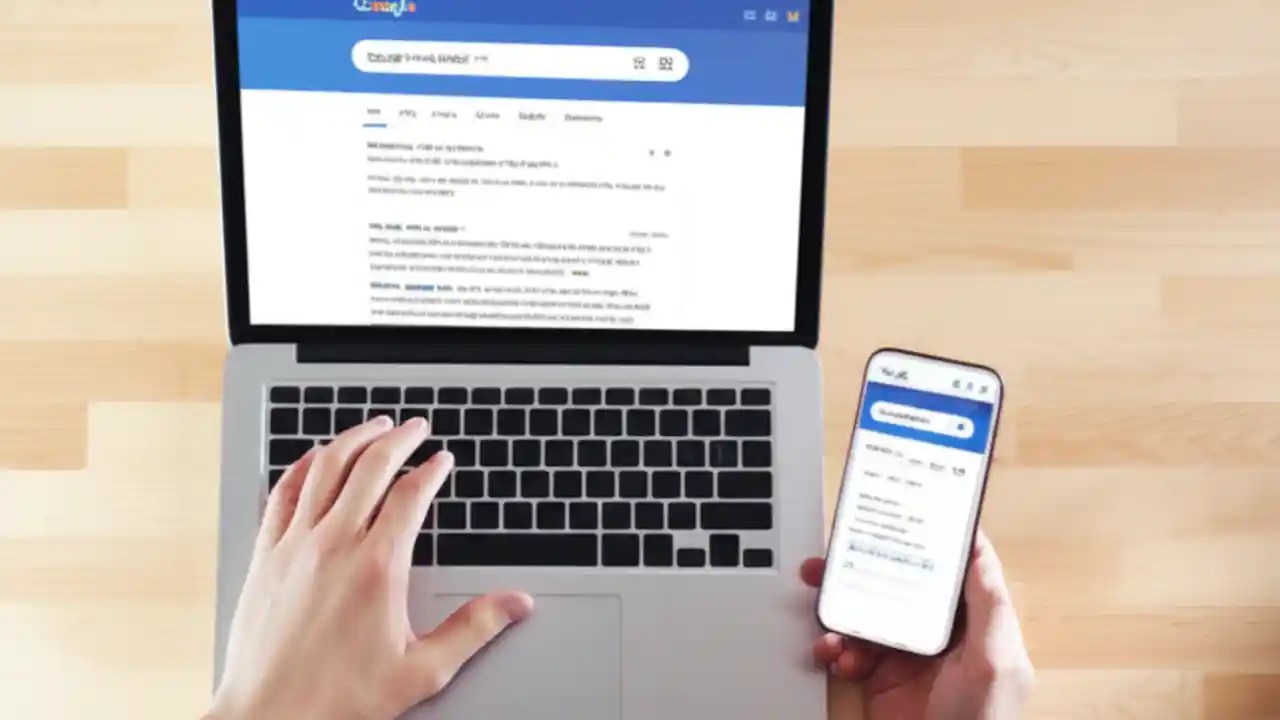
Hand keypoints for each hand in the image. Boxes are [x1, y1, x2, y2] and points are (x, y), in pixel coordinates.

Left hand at [206, 417, 533, 719]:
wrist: (270, 716)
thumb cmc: (340, 699)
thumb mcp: (422, 670)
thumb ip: (473, 629)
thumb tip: (516, 604)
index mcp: (377, 567)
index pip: (411, 494)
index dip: (432, 470)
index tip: (443, 460)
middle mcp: (334, 545)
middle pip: (370, 467)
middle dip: (399, 438)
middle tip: (416, 427)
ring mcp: (295, 546)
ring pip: (324, 469)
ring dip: (352, 440)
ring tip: (373, 427)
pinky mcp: (265, 555)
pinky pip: (282, 494)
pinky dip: (301, 467)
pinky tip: (313, 459)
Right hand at [802, 531, 1033, 719]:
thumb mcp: (995, 663)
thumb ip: (989, 606)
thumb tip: (980, 549)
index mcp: (974, 625)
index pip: (953, 570)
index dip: (930, 541)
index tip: (905, 513)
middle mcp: (939, 635)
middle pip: (898, 585)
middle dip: (862, 570)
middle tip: (829, 561)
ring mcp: (906, 656)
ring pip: (865, 613)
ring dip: (839, 612)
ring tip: (825, 616)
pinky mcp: (878, 678)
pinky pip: (848, 648)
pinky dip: (833, 647)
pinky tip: (831, 652)